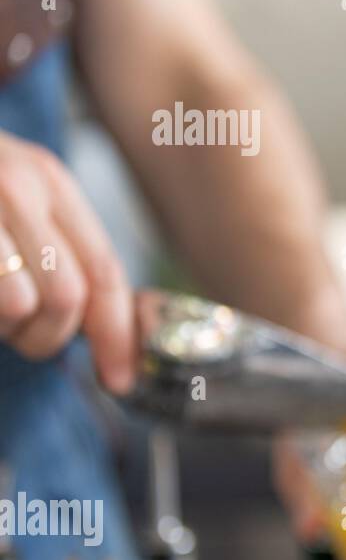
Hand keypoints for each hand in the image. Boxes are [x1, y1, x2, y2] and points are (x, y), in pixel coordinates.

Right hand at [0, 133, 134, 391]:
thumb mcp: (24, 200)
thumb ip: (70, 254)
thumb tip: (121, 333)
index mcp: (49, 181)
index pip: (105, 270)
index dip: (116, 333)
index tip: (119, 378)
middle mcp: (14, 186)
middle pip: (66, 296)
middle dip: (48, 334)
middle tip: (19, 331)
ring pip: (18, 304)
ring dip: (4, 325)